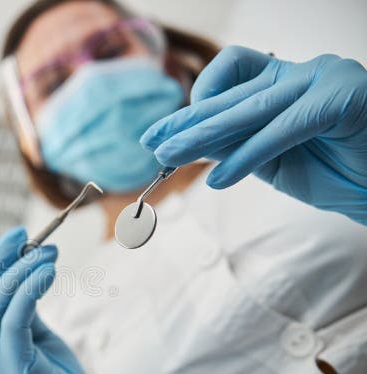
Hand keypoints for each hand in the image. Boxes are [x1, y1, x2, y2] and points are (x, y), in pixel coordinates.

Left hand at [141, 46, 366, 224]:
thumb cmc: (336, 172)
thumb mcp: (271, 158)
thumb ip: (235, 145)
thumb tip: (188, 145)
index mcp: (288, 78)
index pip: (230, 72)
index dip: (197, 99)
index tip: (170, 133)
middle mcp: (306, 71)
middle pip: (232, 93)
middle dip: (187, 121)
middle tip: (151, 142)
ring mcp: (327, 79)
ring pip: (251, 108)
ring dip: (204, 136)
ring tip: (171, 158)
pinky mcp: (344, 98)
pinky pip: (281, 129)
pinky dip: (246, 155)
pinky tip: (219, 179)